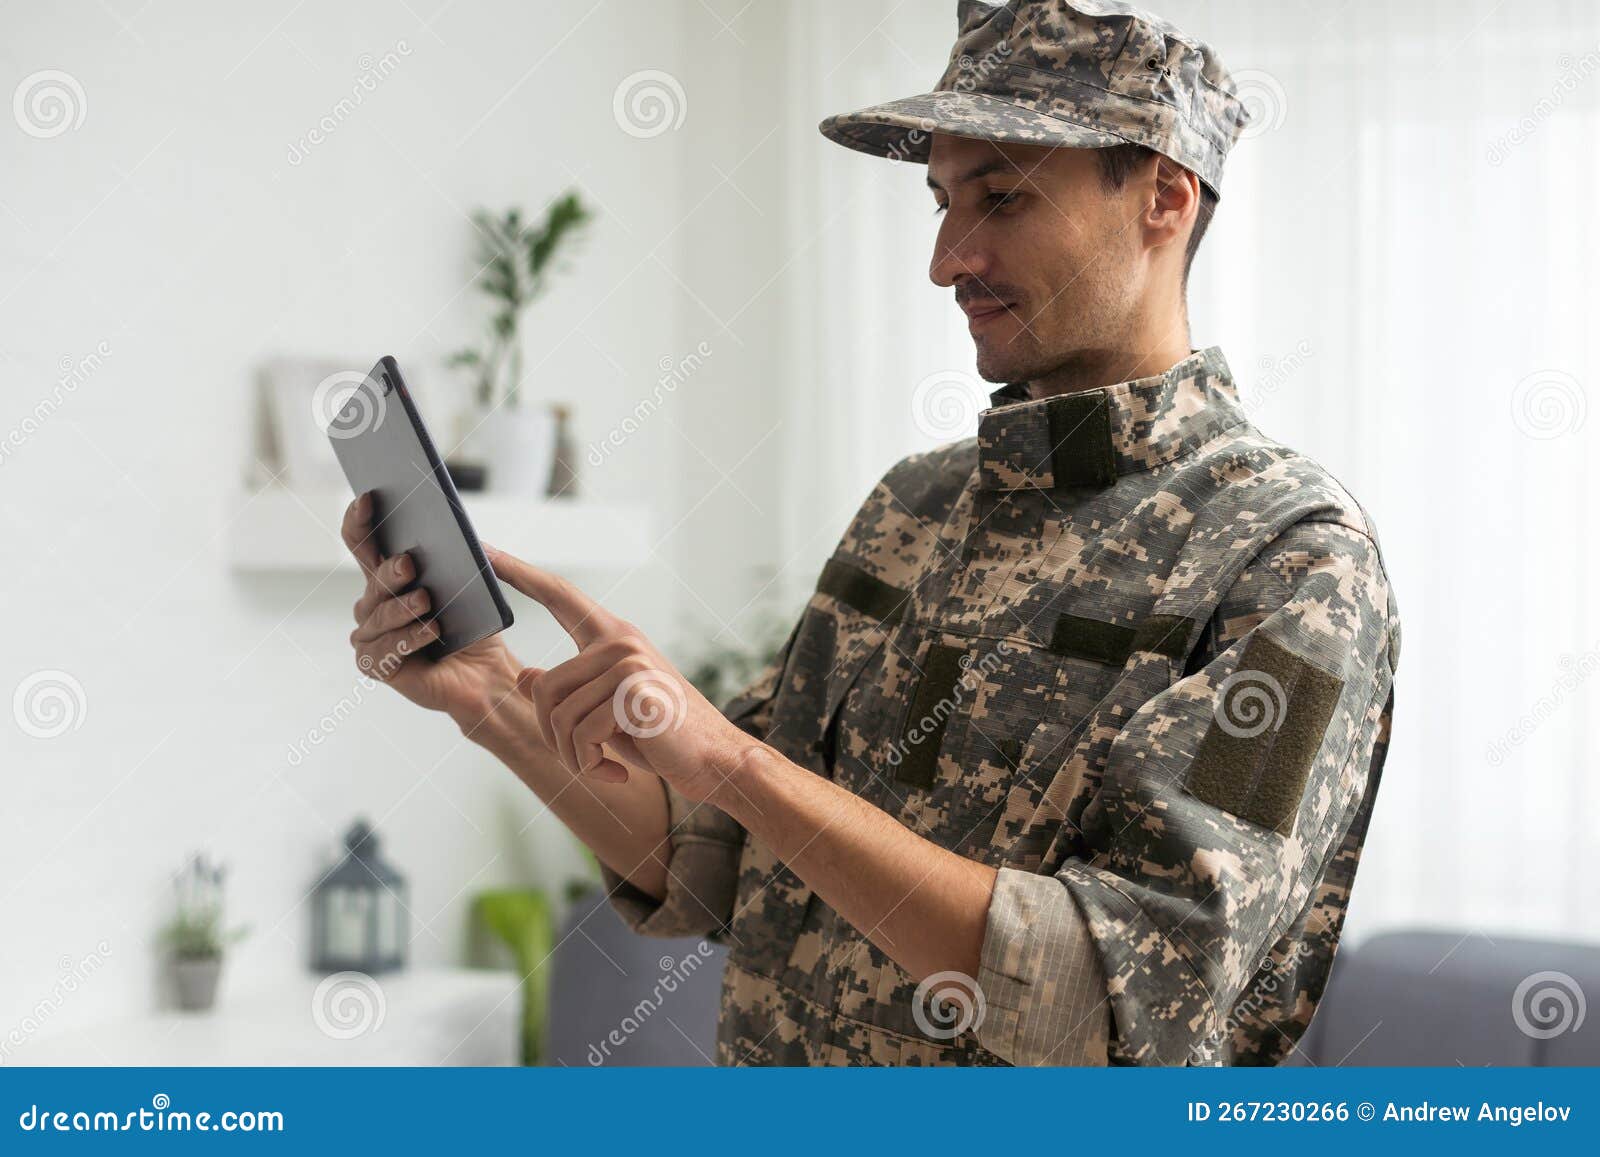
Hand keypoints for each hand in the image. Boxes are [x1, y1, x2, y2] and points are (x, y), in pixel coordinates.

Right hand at [341, 493, 528, 735]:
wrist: (486, 672)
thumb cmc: (474, 625)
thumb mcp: (469, 584)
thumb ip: (458, 556)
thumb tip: (454, 529)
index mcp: (388, 577)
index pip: (362, 542)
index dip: (360, 520)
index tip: (369, 497)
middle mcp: (373, 604)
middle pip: (372, 580)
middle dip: (390, 570)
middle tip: (410, 562)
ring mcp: (371, 635)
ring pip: (378, 615)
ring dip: (403, 607)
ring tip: (426, 600)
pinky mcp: (378, 666)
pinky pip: (384, 650)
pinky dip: (408, 639)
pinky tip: (431, 631)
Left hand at [488, 548, 762, 803]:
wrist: (715, 763)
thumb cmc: (661, 738)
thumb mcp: (604, 713)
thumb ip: (568, 692)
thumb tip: (525, 676)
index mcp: (614, 638)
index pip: (559, 596)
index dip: (521, 573)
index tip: (487, 548)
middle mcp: (620, 642)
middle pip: (544, 689)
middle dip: (553, 739)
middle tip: (583, 763)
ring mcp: (628, 662)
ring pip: (558, 716)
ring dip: (573, 758)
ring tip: (602, 768)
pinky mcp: (633, 689)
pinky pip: (581, 734)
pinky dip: (590, 765)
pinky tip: (616, 773)